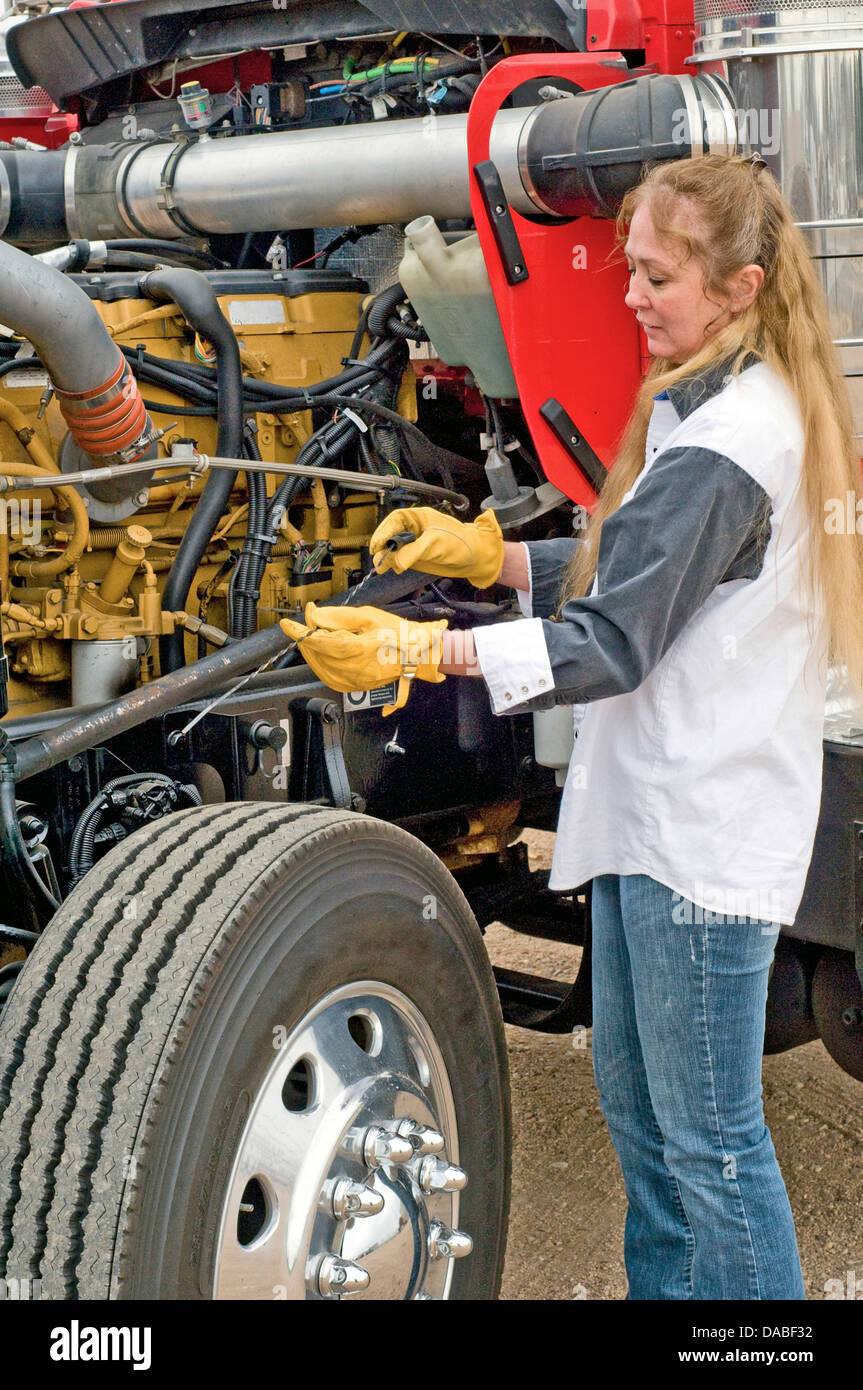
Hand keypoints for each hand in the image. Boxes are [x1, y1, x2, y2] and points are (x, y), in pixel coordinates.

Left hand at [280, 602, 447, 715]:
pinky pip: (328, 676)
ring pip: (319, 667)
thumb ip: (338, 616)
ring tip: (315, 636)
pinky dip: (320, 664)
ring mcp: (353, 681)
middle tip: (308, 621)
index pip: (316, 641)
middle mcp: (351, 670)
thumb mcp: (369, 616)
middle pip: (315, 654)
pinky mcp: (354, 687)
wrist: (420, 656)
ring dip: (312, 652)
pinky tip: (322, 653)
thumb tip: (314, 616)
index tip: (287, 623)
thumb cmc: (400, 634)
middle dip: (306, 638)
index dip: (298, 631)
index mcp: (355, 650)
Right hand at [369, 506, 503, 586]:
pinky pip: (401, 559)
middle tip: (378, 556)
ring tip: (380, 566)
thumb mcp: (435, 545)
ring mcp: (416, 544)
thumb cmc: (462, 543)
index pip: (395, 520)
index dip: (384, 531)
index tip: (378, 544)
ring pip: (395, 549)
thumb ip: (413, 553)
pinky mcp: (418, 557)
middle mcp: (415, 530)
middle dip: (384, 545)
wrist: (477, 558)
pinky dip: (394, 564)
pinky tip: (390, 568)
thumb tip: (396, 561)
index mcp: (419, 517)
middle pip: (392, 534)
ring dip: (387, 557)